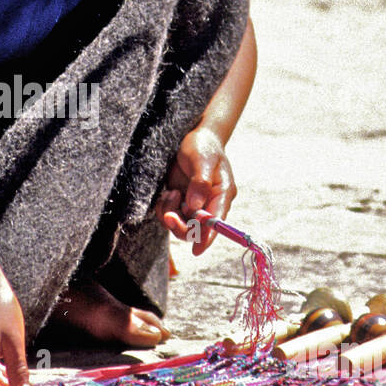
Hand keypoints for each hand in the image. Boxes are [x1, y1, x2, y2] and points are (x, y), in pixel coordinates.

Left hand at [155, 125, 236, 255]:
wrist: (192, 135)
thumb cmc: (203, 146)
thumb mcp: (203, 161)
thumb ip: (200, 183)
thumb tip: (194, 206)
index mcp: (221, 196)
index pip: (216, 223)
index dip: (207, 238)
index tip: (196, 250)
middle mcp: (208, 204)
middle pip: (195, 230)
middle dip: (180, 226)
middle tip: (168, 215)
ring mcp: (193, 204)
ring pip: (180, 224)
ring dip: (170, 213)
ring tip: (170, 193)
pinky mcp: (179, 200)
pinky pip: (168, 215)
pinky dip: (164, 207)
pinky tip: (168, 191)